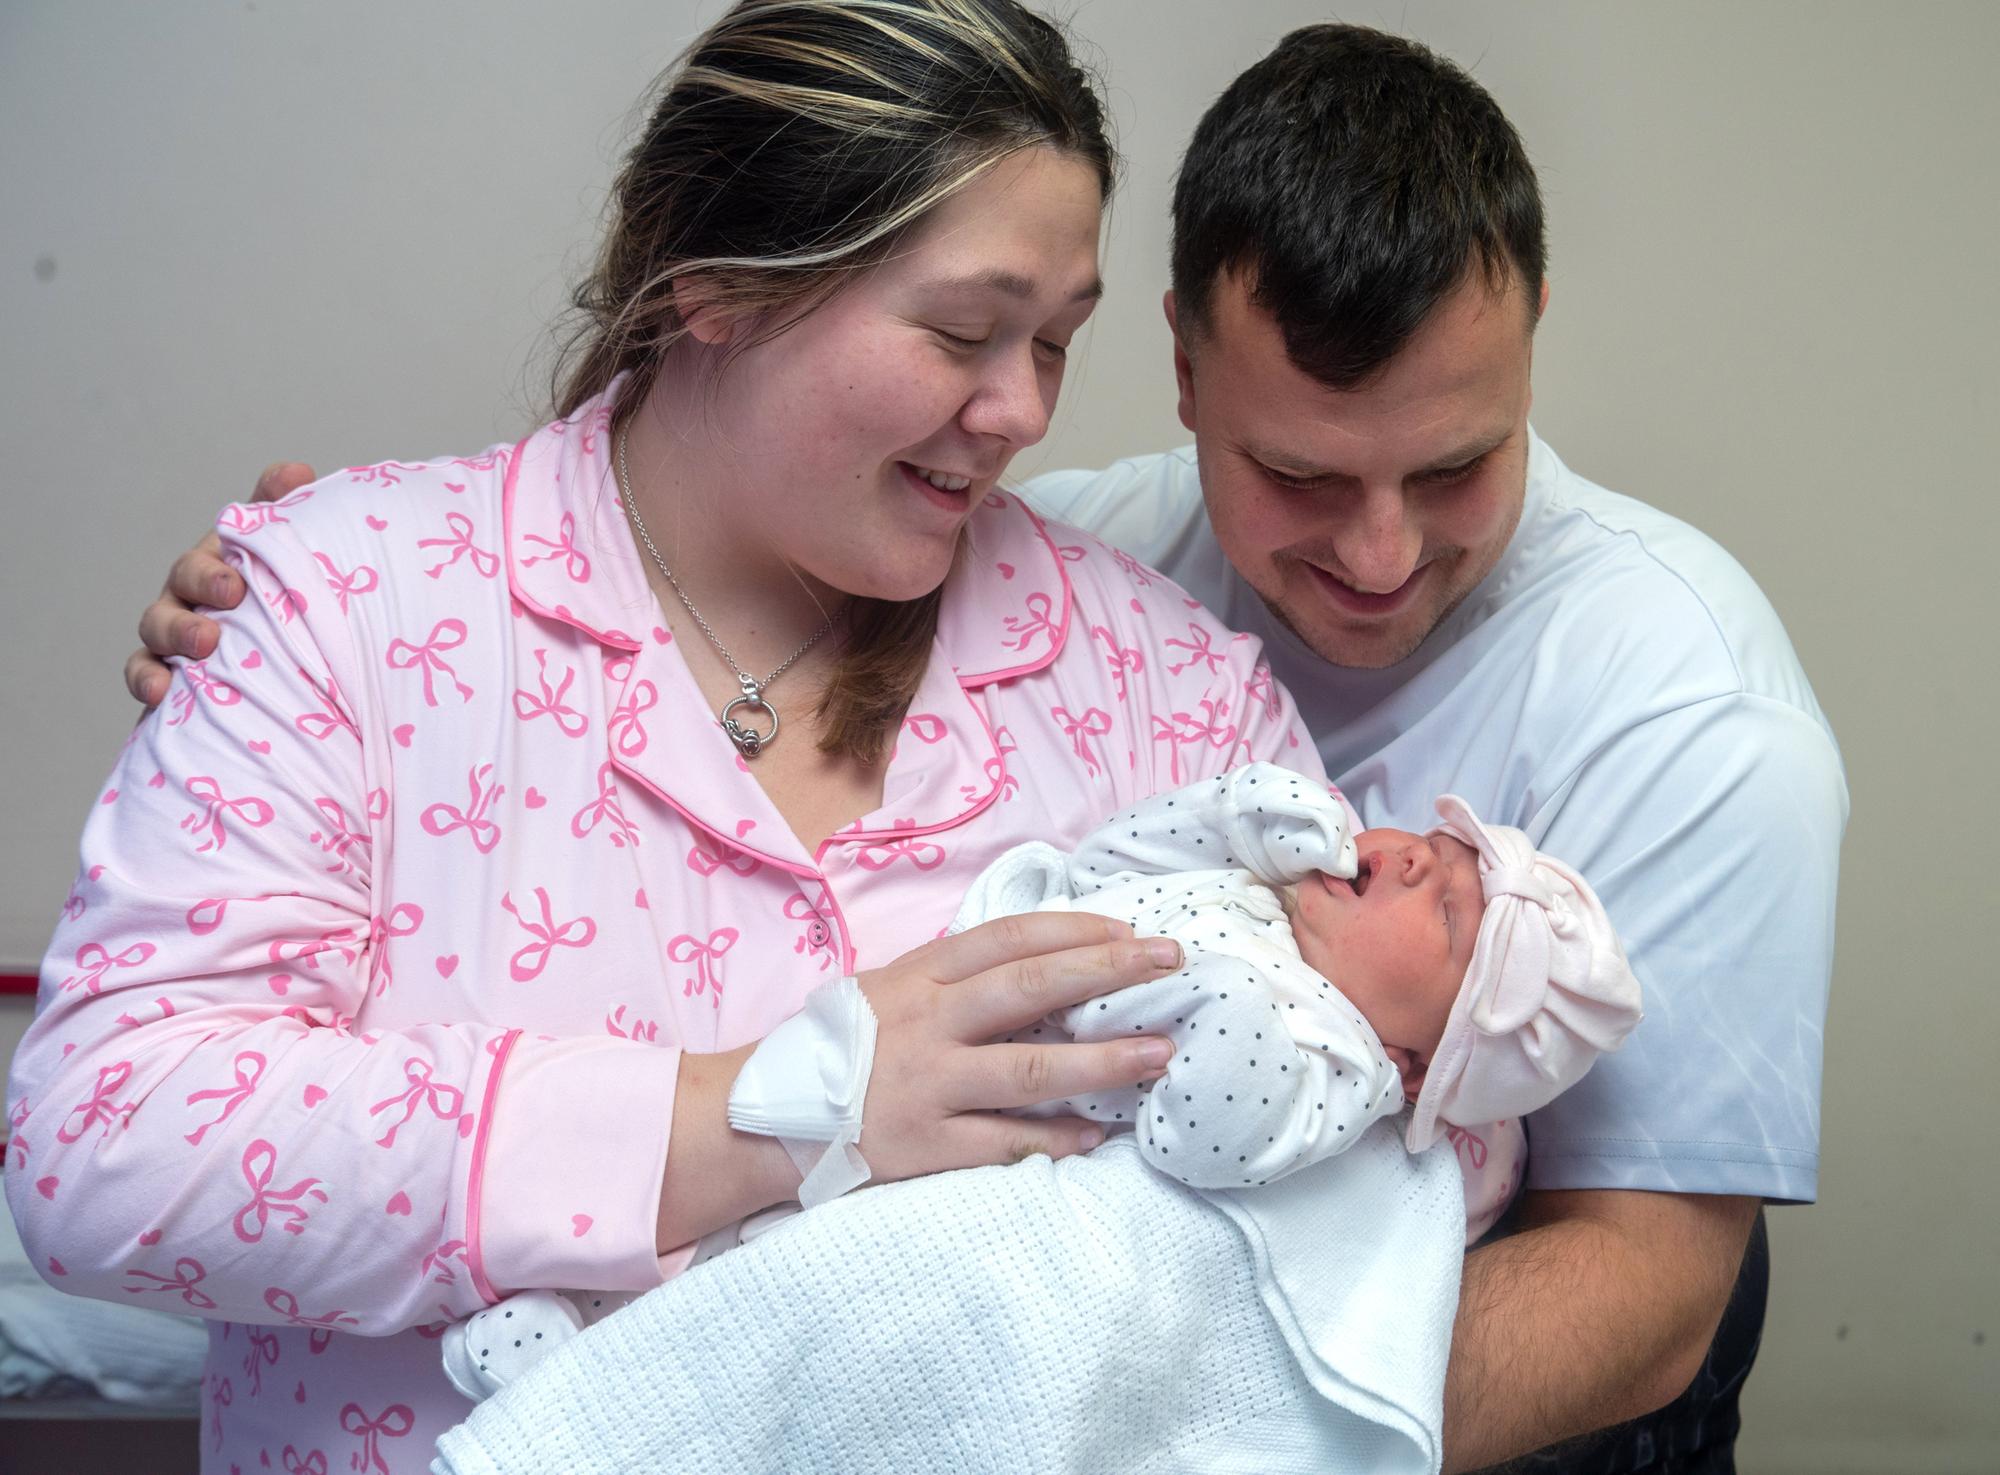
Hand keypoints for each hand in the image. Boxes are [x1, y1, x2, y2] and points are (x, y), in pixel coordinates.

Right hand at [125, 461, 314, 705]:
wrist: (286, 698)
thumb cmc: (290, 628)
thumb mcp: (303, 579)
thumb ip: (295, 527)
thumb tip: (297, 472)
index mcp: (237, 562)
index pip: (232, 533)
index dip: (247, 521)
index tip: (261, 540)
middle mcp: (200, 592)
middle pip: (187, 574)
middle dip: (205, 579)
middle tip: (233, 592)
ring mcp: (178, 633)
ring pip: (158, 622)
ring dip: (177, 629)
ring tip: (205, 642)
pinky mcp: (167, 678)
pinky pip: (142, 671)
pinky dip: (146, 678)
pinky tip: (160, 690)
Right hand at [854, 912, 1182, 1183]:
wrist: (769, 1117)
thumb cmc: (844, 1046)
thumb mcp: (889, 988)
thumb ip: (954, 976)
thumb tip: (1042, 958)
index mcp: (921, 977)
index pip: (1009, 938)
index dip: (1075, 928)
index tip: (1128, 927)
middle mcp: (930, 1023)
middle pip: (1032, 987)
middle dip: (1109, 970)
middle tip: (1170, 962)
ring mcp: (930, 1085)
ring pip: (1030, 1068)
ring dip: (1102, 1060)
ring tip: (1159, 1051)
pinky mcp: (927, 1145)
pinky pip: (1004, 1143)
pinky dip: (1055, 1138)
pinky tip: (1097, 1135)